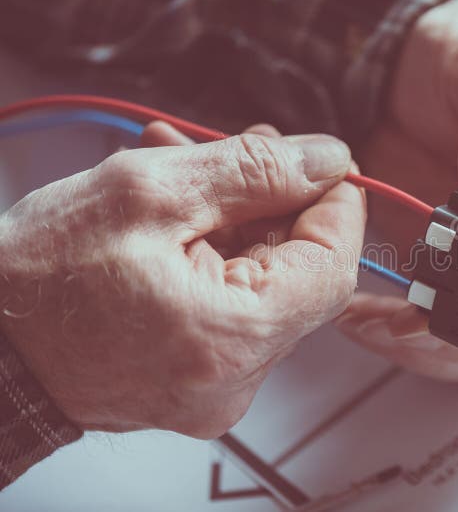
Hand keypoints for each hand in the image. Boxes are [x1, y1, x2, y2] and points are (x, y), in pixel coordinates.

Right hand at [0, 123, 365, 437]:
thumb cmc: (38, 275)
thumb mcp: (150, 193)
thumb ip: (253, 172)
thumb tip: (327, 159)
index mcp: (233, 338)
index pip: (333, 268)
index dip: (336, 208)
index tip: (321, 164)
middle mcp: (235, 379)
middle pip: (299, 276)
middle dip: (279, 204)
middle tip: (249, 151)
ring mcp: (217, 387)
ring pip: (264, 286)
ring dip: (241, 222)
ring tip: (198, 170)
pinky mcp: (197, 381)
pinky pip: (233, 309)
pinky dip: (219, 257)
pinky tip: (187, 216)